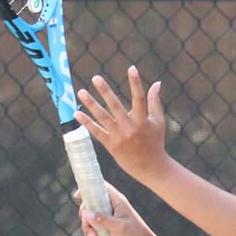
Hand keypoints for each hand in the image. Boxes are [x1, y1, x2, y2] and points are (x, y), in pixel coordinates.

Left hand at [76, 66, 168, 181]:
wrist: (151, 167)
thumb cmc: (155, 142)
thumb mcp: (158, 122)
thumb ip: (155, 102)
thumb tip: (157, 83)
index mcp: (143, 121)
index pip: (139, 98)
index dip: (136, 83)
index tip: (132, 68)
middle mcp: (130, 128)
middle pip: (116, 106)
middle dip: (105, 91)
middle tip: (95, 78)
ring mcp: (119, 137)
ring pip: (103, 118)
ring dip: (91, 104)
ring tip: (80, 91)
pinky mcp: (111, 145)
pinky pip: (96, 132)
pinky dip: (87, 123)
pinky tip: (76, 113)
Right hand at [77, 182, 156, 235]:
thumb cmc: (135, 235)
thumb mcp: (120, 227)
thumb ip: (103, 220)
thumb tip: (86, 214)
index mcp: (116, 201)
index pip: (101, 188)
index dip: (88, 188)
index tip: (77, 195)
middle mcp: (109, 208)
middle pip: (89, 205)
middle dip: (85, 217)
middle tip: (89, 226)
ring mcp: (105, 219)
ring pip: (87, 220)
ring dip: (88, 230)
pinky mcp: (103, 230)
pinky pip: (90, 230)